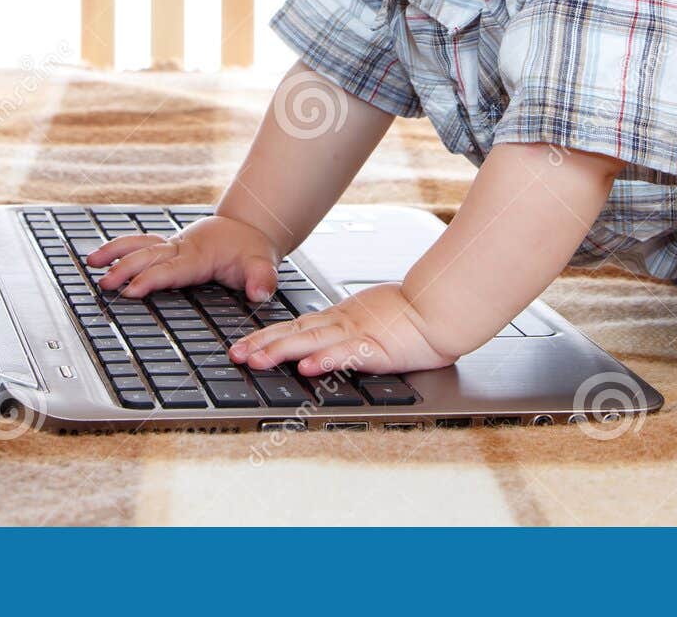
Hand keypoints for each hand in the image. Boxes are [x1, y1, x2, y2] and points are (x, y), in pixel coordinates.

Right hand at [85, 214, 279, 301]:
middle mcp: (183, 248)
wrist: (249, 228)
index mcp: (201, 256)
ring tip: (92, 262)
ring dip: (116, 253)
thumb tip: (259, 292)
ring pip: (141, 245)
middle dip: (126, 269)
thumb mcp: (265, 264)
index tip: (132, 289)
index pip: (173, 269)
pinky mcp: (168, 246)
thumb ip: (262, 279)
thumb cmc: (253, 250)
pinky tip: (99, 255)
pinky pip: (141, 243)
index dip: (152, 278)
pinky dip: (119, 247)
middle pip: (150, 257)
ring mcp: (173, 245)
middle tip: (105, 283)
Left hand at [229, 282, 455, 376]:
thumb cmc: (413, 314)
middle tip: (234, 355)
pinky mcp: (377, 347)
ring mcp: (359, 333)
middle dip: (262, 344)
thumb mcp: (371, 318)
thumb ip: (348, 330)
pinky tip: (307, 368)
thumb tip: (324, 344)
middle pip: (296, 333)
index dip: (268, 336)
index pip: (297, 327)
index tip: (244, 345)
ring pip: (313, 343)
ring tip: (257, 361)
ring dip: (283, 352)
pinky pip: (348, 354)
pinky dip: (326, 361)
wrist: (441, 307)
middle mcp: (344, 322)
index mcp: (343, 317)